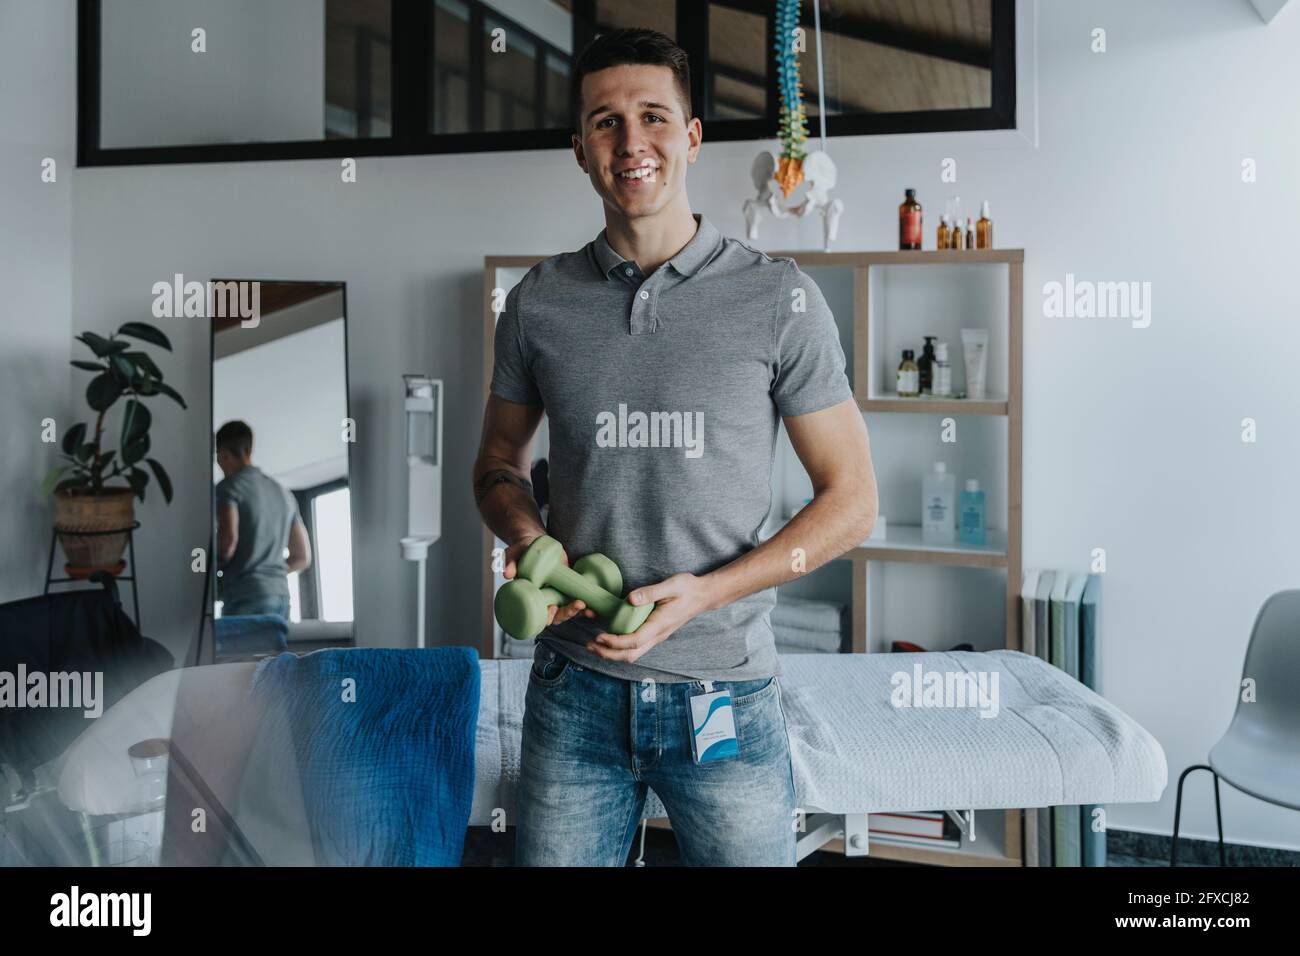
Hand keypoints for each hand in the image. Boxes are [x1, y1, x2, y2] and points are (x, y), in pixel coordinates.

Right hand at [502, 533, 595, 627]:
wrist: (534, 542)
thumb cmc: (521, 550)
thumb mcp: (513, 554)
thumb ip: (510, 563)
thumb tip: (507, 573)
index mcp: (531, 597)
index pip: (538, 615)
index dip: (546, 617)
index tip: (552, 611)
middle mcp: (544, 599)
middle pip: (557, 615)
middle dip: (567, 613)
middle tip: (577, 605)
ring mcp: (557, 594)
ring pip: (568, 609)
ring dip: (579, 611)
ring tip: (588, 608)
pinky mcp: (567, 587)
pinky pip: (577, 599)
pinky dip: (586, 605)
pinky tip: (594, 607)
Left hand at [585, 572, 714, 663]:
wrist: (703, 595)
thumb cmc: (688, 589)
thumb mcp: (671, 585)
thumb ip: (651, 592)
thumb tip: (630, 598)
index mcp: (659, 625)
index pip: (634, 641)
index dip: (614, 642)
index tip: (598, 636)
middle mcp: (658, 635)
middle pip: (630, 655)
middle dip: (608, 653)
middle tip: (590, 645)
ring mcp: (657, 636)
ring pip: (633, 654)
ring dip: (613, 653)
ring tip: (595, 645)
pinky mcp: (655, 633)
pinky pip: (636, 646)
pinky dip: (620, 647)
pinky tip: (610, 638)